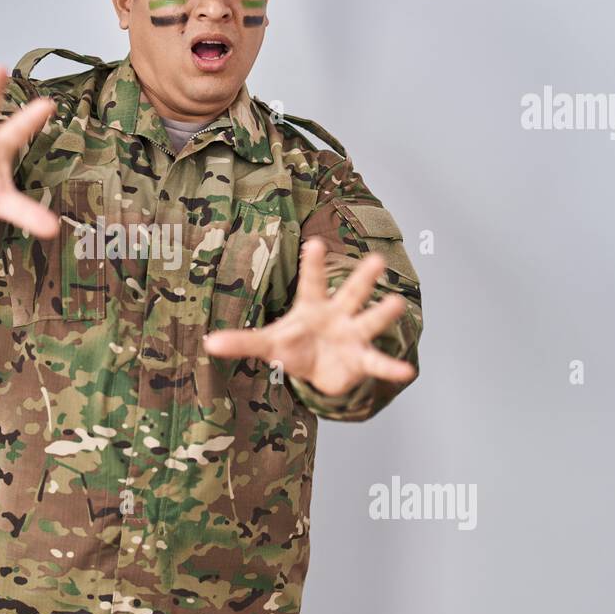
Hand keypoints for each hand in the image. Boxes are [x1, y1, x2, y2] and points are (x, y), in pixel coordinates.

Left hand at [202, 238, 415, 395]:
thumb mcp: (267, 345)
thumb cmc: (294, 346)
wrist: (319, 370)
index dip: (312, 264)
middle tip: (377, 259)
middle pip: (351, 293)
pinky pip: (376, 363)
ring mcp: (352, 335)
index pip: (312, 282)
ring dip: (382, 313)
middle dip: (362, 278)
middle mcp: (337, 315)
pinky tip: (406, 371)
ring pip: (369, 321)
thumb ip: (242, 342)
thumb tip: (208, 344)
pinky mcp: (361, 359)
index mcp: (312, 306)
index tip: (314, 242)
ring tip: (395, 303)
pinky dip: (390, 367)